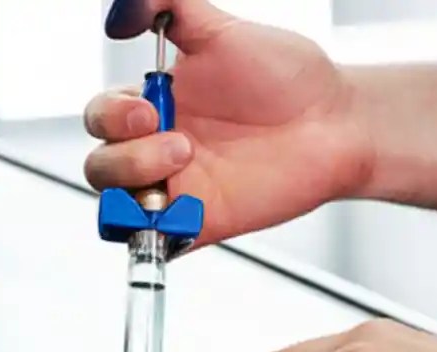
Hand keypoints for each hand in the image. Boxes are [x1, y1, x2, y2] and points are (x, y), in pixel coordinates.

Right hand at [84, 0, 368, 246]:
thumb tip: (118, 12)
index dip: (112, 115)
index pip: (101, 117)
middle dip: (123, 154)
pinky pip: (151, 242)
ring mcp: (178, 189)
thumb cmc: (288, 77)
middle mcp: (159, 148)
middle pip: (100, 165)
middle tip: (175, 138)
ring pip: (115, 205)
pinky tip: (178, 211)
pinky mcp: (199, 224)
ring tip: (185, 160)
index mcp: (156, 105)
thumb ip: (169, 5)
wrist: (336, 121)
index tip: (150, 106)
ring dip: (135, 184)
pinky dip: (149, 234)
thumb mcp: (222, 28)